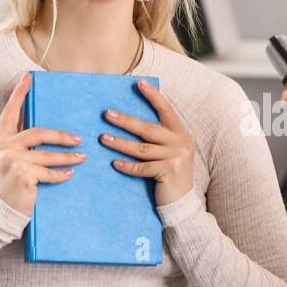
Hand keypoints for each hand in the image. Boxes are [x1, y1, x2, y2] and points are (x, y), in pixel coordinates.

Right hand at [0, 71, 84, 215]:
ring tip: (81, 157)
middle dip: (61, 136)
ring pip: (47, 155)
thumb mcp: (7, 159)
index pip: (10, 112)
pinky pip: (48, 173)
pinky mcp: (22, 175)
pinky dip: (61, 175)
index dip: (19, 94)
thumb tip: (47, 133)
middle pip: (38, 133)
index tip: (29, 77)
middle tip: (78, 139)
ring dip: (67, 157)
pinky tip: (70, 175)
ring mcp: (11, 160)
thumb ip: (19, 144)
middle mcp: (2, 146)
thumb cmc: (7, 183)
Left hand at [101, 78, 195, 205]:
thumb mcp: (171, 151)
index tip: (139, 83)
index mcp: (182, 133)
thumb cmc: (171, 174)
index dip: (153, 96)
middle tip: (107, 114)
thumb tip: (132, 121)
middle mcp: (181, 143)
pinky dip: (127, 166)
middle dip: (126, 121)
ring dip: (120, 143)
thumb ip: (160, 137)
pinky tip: (114, 163)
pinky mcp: (168, 172)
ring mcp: (176, 158)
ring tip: (103, 138)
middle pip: (149, 129)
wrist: (184, 202)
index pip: (166, 110)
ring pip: (142, 148)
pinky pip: (142, 168)